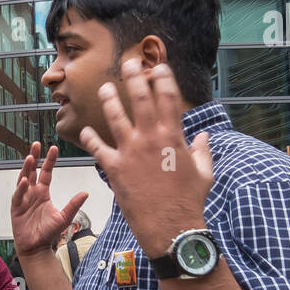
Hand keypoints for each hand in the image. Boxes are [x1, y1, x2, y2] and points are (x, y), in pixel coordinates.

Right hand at [11, 142, 88, 258]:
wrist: (36, 247)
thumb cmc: (48, 233)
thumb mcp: (64, 217)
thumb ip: (73, 205)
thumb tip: (86, 193)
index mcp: (43, 192)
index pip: (45, 172)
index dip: (49, 160)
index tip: (53, 148)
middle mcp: (32, 193)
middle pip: (32, 171)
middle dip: (33, 157)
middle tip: (36, 145)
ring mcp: (23, 199)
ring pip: (23, 179)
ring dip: (26, 169)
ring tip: (29, 157)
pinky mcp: (16, 209)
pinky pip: (18, 196)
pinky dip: (21, 188)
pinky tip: (25, 181)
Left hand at [80, 61, 212, 258]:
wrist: (170, 227)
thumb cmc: (189, 201)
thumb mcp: (203, 173)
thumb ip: (202, 152)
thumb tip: (203, 137)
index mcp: (173, 137)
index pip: (168, 98)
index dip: (163, 79)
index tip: (158, 67)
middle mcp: (150, 139)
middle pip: (140, 99)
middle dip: (133, 77)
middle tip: (128, 62)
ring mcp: (131, 152)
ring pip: (115, 117)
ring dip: (108, 100)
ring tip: (103, 88)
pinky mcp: (115, 168)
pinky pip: (98, 148)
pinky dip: (90, 138)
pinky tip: (85, 131)